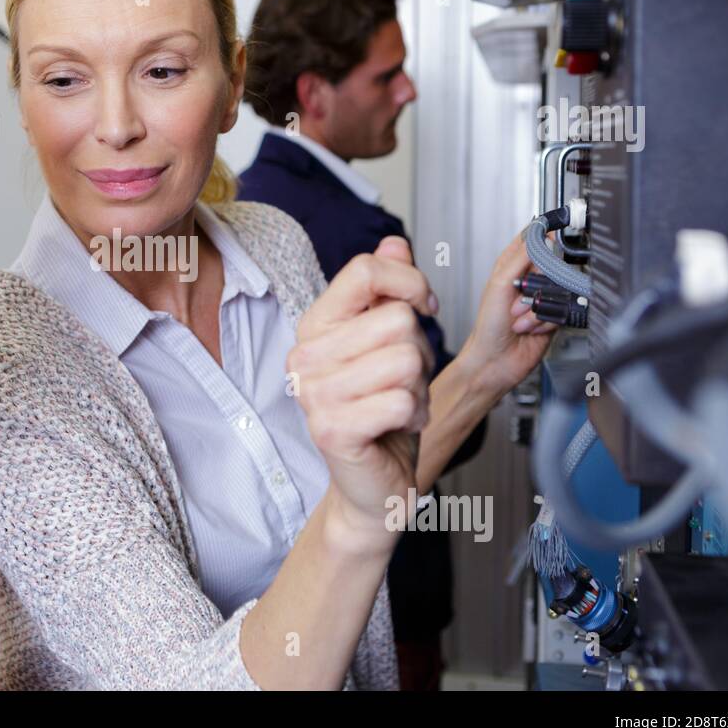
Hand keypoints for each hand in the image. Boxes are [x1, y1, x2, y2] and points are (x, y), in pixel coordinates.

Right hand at [289, 236, 435, 547]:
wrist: (374, 485)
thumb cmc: (382, 414)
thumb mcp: (389, 342)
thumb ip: (388, 290)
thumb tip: (394, 242)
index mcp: (316, 326)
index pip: (365, 270)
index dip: (410, 283)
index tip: (423, 307)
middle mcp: (305, 356)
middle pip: (397, 319)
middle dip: (420, 352)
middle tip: (404, 380)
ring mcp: (313, 394)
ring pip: (405, 359)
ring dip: (419, 387)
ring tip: (399, 404)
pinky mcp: (331, 429)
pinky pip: (401, 399)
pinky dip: (414, 415)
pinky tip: (396, 426)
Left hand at [458, 231, 557, 400]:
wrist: (494, 362)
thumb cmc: (488, 327)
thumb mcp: (499, 285)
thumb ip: (520, 259)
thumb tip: (540, 236)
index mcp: (510, 269)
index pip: (532, 243)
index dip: (541, 242)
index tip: (547, 243)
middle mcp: (527, 283)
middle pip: (551, 268)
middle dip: (537, 287)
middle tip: (520, 299)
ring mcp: (540, 301)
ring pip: (557, 292)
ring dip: (536, 310)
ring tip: (519, 319)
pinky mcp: (551, 319)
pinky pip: (560, 313)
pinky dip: (543, 323)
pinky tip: (528, 330)